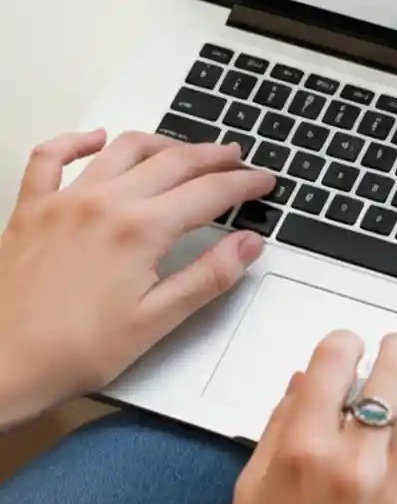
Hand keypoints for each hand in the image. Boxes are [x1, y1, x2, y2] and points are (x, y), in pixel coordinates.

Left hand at [0, 130, 273, 429]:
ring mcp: (64, 200)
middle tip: (236, 159)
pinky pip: (51, 157)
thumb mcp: (156, 321)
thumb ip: (208, 277)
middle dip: (213, 156)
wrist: (0, 365)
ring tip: (184, 149)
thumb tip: (248, 243)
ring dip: (161, 143)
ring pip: (123, 149)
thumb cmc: (73, 351)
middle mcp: (104, 203)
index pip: (209, 193)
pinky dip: (76, 141)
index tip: (263, 181)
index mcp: (140, 230)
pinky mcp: (31, 209)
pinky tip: (95, 138)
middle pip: (173, 161)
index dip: (244, 183)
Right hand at [228, 331, 396, 503]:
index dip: (344, 343)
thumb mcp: (252, 486)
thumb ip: (279, 426)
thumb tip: (305, 382)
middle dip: (396, 351)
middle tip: (395, 350)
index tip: (348, 347)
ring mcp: (390, 491)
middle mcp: (350, 464)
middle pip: (392, 377)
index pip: (334, 362)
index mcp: (302, 450)